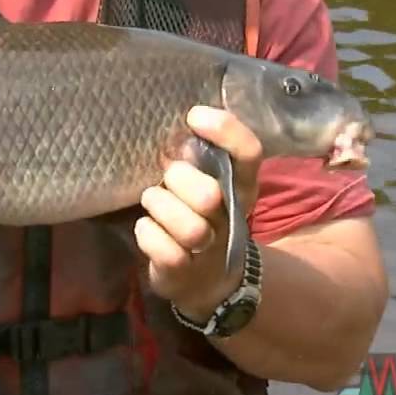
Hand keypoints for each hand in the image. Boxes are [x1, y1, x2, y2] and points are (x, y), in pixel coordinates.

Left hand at [135, 106, 263, 322]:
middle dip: (180, 179)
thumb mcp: (208, 181)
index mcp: (241, 187)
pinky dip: (148, 234)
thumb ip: (199, 156)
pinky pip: (165, 252)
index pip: (249, 153)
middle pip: (210, 195)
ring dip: (161, 207)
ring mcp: (209, 248)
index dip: (226, 131)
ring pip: (189, 228)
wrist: (205, 278)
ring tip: (152, 201)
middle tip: (167, 177)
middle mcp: (230, 218)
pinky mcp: (183, 272)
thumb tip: (177, 126)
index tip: (194, 116)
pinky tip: (146, 227)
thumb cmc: (200, 215)